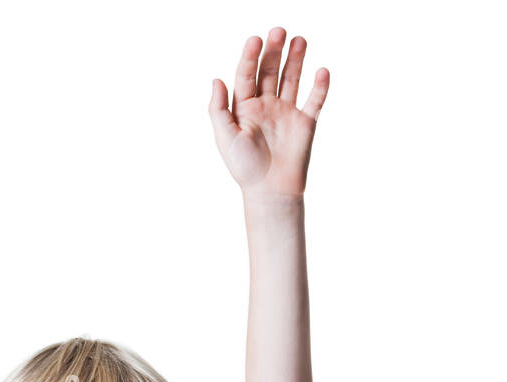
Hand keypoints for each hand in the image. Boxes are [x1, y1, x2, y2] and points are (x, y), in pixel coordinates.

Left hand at [208, 28, 328, 198]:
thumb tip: (216, 79)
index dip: (250, 56)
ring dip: (296, 59)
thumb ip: (218, 109)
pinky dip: (320, 86)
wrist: (271, 192)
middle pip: (270, 71)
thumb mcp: (225, 138)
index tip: (255, 40)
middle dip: (274, 51)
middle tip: (279, 31)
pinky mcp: (305, 123)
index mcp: (245, 108)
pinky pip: (315, 100)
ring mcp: (286, 112)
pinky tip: (321, 71)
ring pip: (292, 79)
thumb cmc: (245, 168)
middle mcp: (266, 106)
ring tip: (299, 40)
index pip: (246, 75)